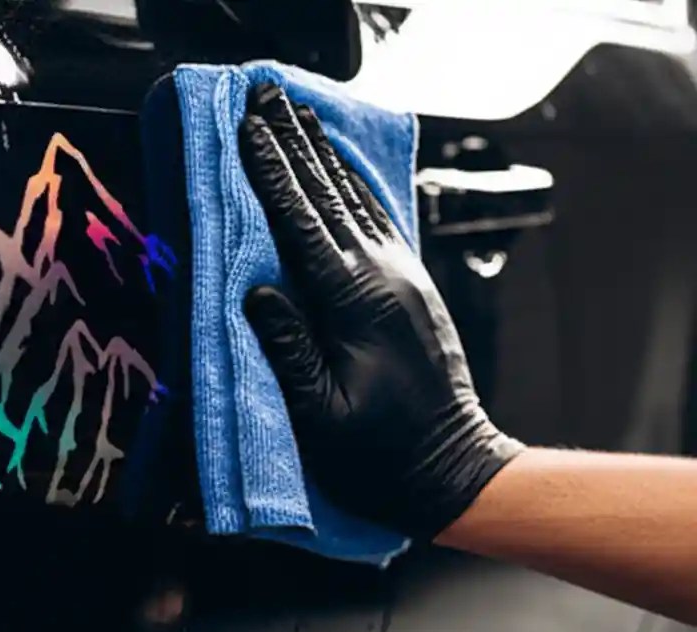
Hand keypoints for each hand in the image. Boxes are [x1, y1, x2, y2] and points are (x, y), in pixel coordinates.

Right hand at [238, 83, 525, 540]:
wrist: (451, 469)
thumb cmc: (376, 454)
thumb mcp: (319, 414)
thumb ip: (288, 350)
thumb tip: (255, 292)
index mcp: (356, 303)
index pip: (303, 224)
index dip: (272, 175)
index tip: (247, 130)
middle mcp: (384, 276)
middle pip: (330, 196)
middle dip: (295, 143)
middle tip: (267, 96)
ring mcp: (404, 278)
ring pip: (357, 200)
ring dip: (324, 155)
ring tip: (299, 115)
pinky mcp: (412, 288)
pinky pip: (379, 221)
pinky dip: (354, 186)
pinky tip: (341, 168)